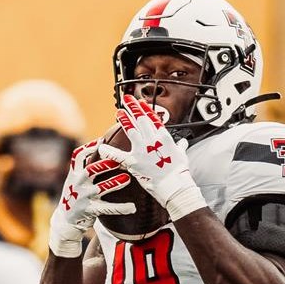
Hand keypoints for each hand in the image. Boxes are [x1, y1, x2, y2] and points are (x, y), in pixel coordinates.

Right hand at [46, 140, 136, 257]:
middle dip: (105, 164)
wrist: (65, 221)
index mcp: (74, 174)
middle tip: (120, 159)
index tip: (102, 141)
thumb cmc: (76, 197)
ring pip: (100, 188)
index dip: (89, 147)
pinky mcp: (89, 210)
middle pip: (91, 170)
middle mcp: (78, 184)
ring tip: (127, 179)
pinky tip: (132, 207)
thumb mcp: (76, 181)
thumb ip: (85, 169)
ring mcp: (83, 198)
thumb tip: (101, 151)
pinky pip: (107, 208)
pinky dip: (120, 208)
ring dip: (114, 183)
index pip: (78, 156)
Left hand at [95, 95, 205, 219]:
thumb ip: (180, 146)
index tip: (140, 101)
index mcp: (163, 137)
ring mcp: (142, 150)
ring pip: (131, 130)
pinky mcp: (134, 162)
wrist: (175, 185)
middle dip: (133, 107)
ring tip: (118, 112)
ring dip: (124, 120)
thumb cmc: (179, 172)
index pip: (152, 118)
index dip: (145, 108)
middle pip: (141, 119)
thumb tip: (183, 143)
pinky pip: (118, 155)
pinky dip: (109, 151)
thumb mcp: (182, 155)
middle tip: (126, 99)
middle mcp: (152, 140)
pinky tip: (101, 146)